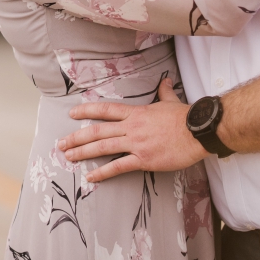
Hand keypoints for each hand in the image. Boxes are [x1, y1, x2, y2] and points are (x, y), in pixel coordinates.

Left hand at [58, 78, 207, 182]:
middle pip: (98, 131)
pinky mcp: (144, 159)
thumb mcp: (170, 101)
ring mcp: (136, 143)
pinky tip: (91, 177)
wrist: (197, 130)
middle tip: (61, 143)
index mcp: (136, 113)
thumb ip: (164, 92)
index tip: (72, 113)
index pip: (106, 110)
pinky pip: (119, 166)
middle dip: (77, 137)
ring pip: (103, 148)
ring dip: (83, 152)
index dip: (87, 111)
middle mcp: (132, 127)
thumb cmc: (185, 117)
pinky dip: (103, 172)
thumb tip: (164, 82)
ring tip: (68, 157)